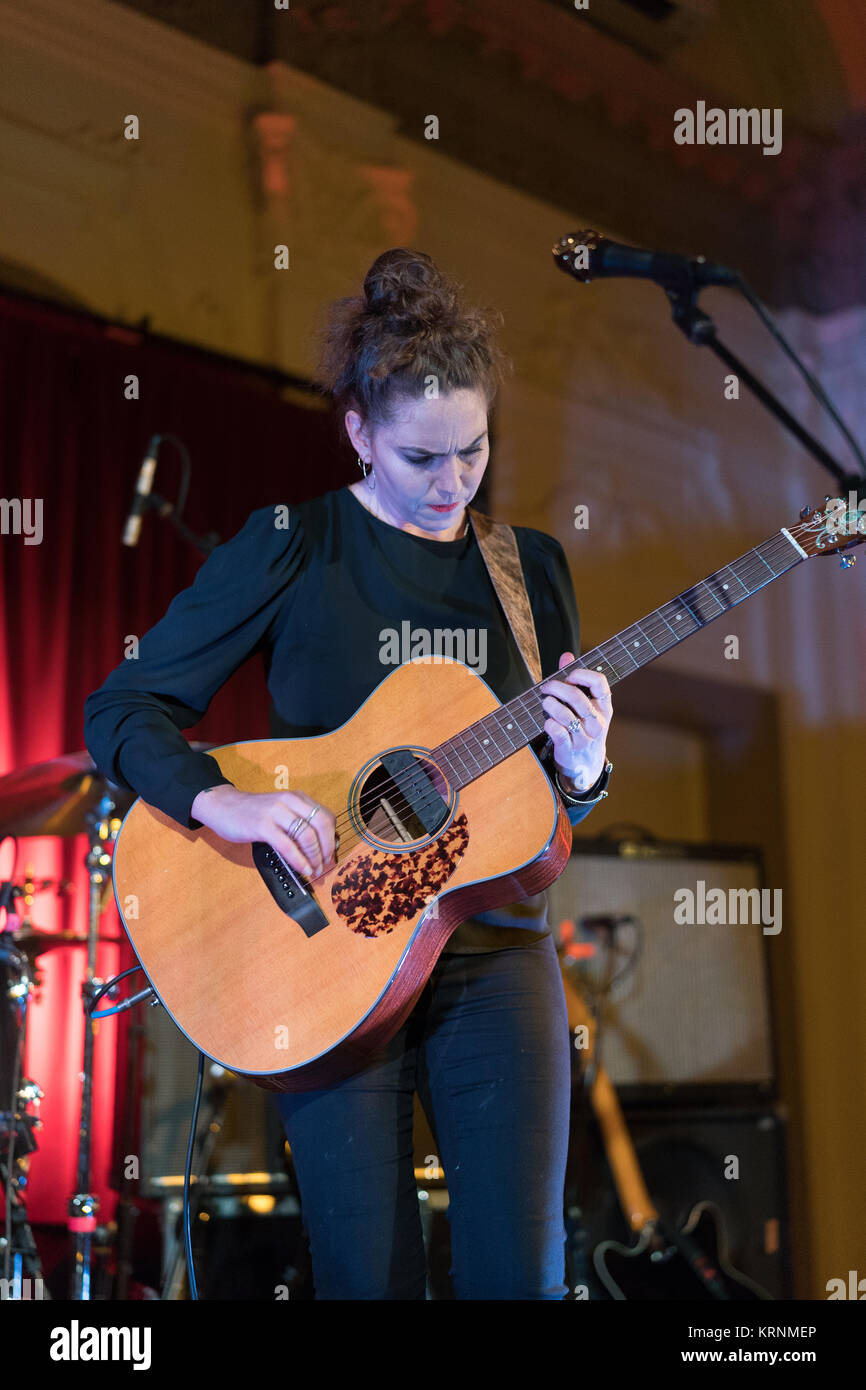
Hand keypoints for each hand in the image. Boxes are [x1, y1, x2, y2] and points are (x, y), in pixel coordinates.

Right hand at [190, 785, 336, 878]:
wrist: (222, 806)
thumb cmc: (252, 813)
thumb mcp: (280, 812)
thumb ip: (297, 824)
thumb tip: (319, 848)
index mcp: (297, 798)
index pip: (326, 816)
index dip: (332, 838)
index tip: (330, 854)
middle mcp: (290, 801)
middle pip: (322, 824)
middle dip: (327, 848)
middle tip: (324, 864)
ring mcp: (276, 812)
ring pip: (307, 834)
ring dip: (314, 856)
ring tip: (314, 870)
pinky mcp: (262, 825)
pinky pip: (287, 845)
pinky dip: (299, 860)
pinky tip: (302, 869)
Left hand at [540, 651, 612, 790]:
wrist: (586, 764)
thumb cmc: (583, 726)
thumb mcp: (586, 705)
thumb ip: (575, 680)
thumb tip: (566, 655)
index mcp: (604, 707)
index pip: (600, 683)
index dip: (582, 674)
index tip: (569, 675)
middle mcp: (597, 721)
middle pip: (577, 697)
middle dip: (557, 688)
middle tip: (546, 687)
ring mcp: (585, 737)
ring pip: (564, 715)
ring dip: (550, 705)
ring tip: (544, 702)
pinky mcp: (570, 748)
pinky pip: (556, 731)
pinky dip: (548, 723)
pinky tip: (547, 721)